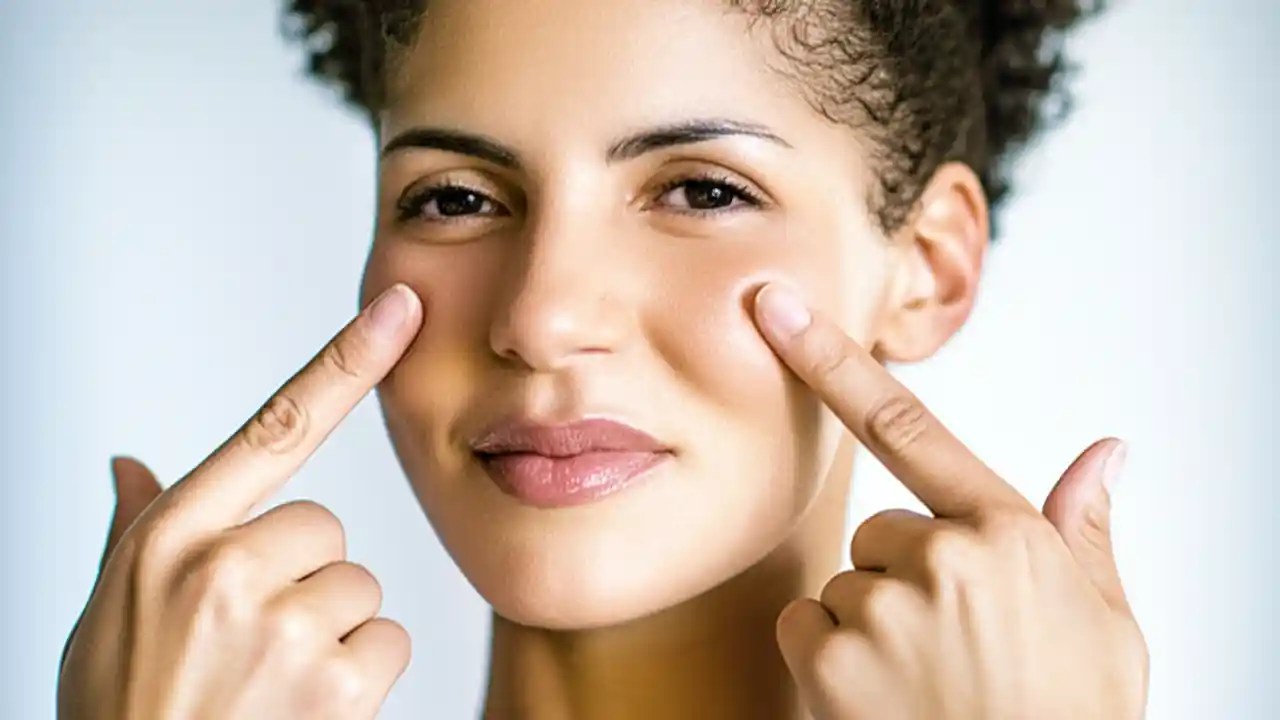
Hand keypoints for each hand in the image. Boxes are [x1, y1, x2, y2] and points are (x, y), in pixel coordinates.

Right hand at [57, 284, 422, 719]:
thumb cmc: (125, 711)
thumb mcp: (108, 614)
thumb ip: (135, 529)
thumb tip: (129, 464)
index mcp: (172, 540)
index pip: (276, 426)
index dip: (346, 361)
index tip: (400, 310)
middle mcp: (226, 571)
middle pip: (329, 529)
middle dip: (306, 577)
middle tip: (255, 639)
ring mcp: (283, 628)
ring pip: (362, 588)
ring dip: (333, 632)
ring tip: (273, 681)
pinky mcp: (335, 686)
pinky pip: (388, 642)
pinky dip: (361, 677)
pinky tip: (305, 710)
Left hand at [752, 283, 1148, 719]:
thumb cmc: (1068, 717)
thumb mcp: (1104, 625)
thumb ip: (1083, 532)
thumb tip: (1105, 455)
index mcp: (1005, 533)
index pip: (905, 424)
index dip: (830, 358)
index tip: (776, 309)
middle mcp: (939, 559)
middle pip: (878, 533)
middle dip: (902, 575)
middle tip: (950, 642)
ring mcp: (880, 609)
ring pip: (843, 583)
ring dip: (868, 623)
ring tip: (924, 679)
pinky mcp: (830, 660)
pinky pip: (804, 624)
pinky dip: (828, 657)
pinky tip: (881, 696)